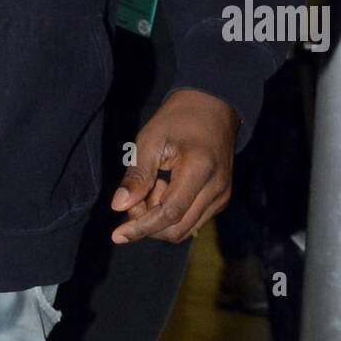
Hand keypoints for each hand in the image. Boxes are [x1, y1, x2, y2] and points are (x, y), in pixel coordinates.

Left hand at [109, 88, 238, 243]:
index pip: (170, 213)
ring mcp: (222, 195)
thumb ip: (136, 175)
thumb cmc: (178, 118)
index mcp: (201, 169)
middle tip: (134, 196)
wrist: (213, 105)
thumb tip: (118, 206)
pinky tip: (165, 187)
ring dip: (160, 218)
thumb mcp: (151, 139)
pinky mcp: (221, 198)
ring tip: (152, 185)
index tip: (117, 235)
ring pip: (185, 229)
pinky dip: (172, 213)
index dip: (142, 227)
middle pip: (177, 228)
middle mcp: (217, 189)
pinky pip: (192, 219)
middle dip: (148, 223)